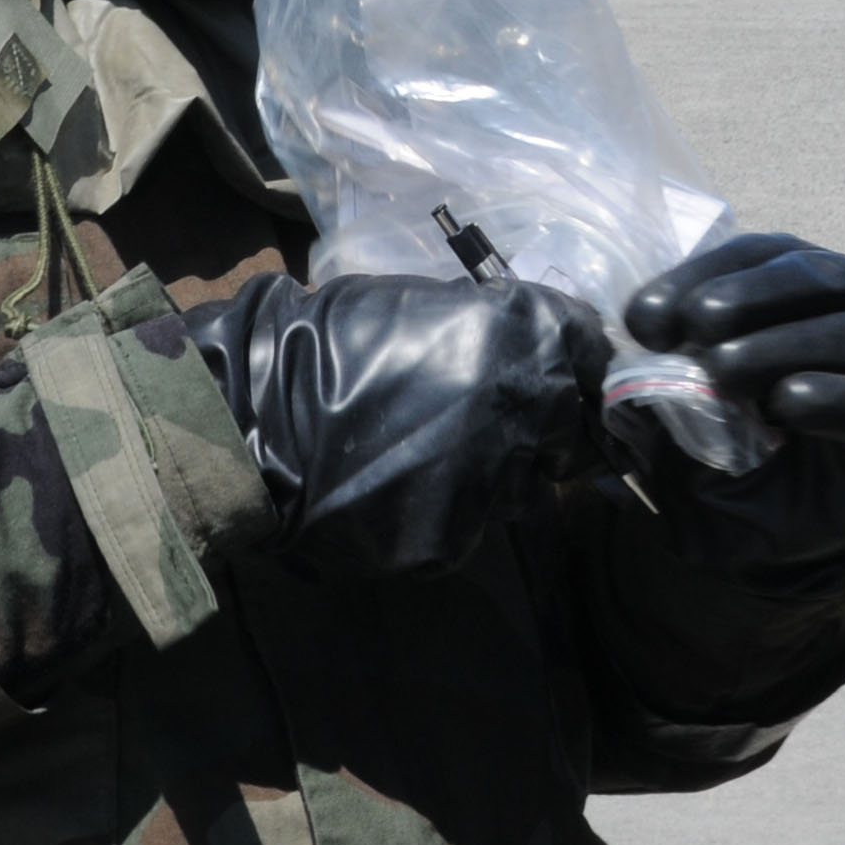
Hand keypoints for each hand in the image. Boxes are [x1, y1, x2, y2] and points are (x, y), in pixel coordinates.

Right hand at [184, 273, 607, 573]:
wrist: (252, 414)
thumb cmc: (328, 340)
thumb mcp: (420, 303)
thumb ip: (487, 326)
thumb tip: (525, 347)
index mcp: (525, 333)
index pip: (592, 352)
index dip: (578, 365)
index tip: (563, 374)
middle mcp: (530, 407)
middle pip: (568, 428)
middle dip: (539, 427)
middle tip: (483, 424)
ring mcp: (497, 480)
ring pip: (520, 486)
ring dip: (491, 475)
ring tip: (423, 457)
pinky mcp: (456, 540)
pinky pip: (466, 527)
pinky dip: (442, 513)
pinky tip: (395, 491)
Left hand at [619, 235, 844, 575]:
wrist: (782, 534)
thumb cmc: (736, 447)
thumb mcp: (683, 405)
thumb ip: (663, 371)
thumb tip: (628, 347)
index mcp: (809, 278)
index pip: (759, 253)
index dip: (702, 273)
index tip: (646, 318)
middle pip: (815, 277)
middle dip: (749, 298)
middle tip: (697, 329)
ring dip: (785, 345)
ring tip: (726, 373)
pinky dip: (837, 399)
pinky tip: (789, 406)